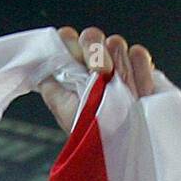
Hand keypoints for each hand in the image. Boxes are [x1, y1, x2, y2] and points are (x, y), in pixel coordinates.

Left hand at [38, 26, 156, 131]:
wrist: (123, 145)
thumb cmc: (91, 131)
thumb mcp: (62, 108)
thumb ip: (51, 83)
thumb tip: (39, 65)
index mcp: (72, 69)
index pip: (66, 39)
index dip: (69, 43)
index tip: (75, 60)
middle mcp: (94, 63)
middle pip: (91, 35)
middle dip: (94, 52)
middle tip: (101, 74)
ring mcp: (118, 63)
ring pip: (116, 42)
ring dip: (118, 67)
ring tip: (120, 92)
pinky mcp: (141, 68)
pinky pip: (138, 54)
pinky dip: (139, 71)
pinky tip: (137, 92)